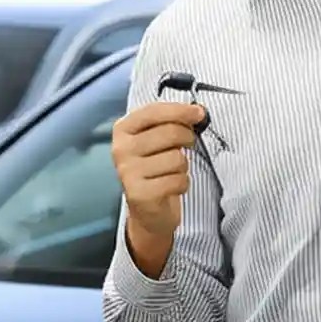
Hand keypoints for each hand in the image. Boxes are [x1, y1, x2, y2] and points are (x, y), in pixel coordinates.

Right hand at [111, 101, 205, 271]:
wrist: (147, 210)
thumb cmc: (155, 168)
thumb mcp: (157, 139)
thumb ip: (172, 121)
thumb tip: (198, 111)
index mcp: (123, 130)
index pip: (154, 111)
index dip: (181, 110)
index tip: (199, 113)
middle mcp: (121, 149)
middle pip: (170, 133)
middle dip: (187, 139)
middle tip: (186, 146)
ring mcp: (128, 172)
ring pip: (177, 158)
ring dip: (183, 166)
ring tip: (172, 171)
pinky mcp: (140, 194)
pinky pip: (178, 180)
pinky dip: (183, 183)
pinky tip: (171, 186)